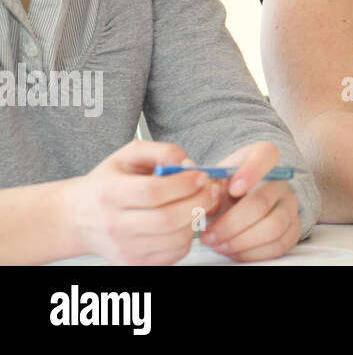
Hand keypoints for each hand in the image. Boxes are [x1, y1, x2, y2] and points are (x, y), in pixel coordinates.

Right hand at [67, 140, 223, 264]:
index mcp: (109, 193)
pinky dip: (188, 237)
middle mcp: (114, 225)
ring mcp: (123, 248)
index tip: (201, 175)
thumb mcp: (129, 155)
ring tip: (200, 204)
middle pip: (167, 219)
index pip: (153, 192)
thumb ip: (162, 151)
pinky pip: (174, 254)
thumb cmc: (108, 183)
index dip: (184, 184)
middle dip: (199, 202)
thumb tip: (189, 164)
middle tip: (211, 189)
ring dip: (196, 220)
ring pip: (175, 239)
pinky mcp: (134, 264)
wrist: (78, 218)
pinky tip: (185, 222)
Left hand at [198, 141, 300, 261]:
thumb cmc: (225, 188)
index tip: (231, 189)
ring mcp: (290, 205)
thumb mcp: (213, 178)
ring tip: (217, 244)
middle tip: (207, 235)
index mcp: (264, 157)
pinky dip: (252, 252)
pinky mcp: (293, 229)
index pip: (267, 155)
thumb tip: (188, 171)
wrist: (239, 203)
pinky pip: (279, 245)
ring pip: (274, 226)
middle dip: (230, 223)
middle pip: (262, 202)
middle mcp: (282, 180)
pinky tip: (233, 250)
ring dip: (240, 241)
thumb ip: (203, 178)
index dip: (251, 171)